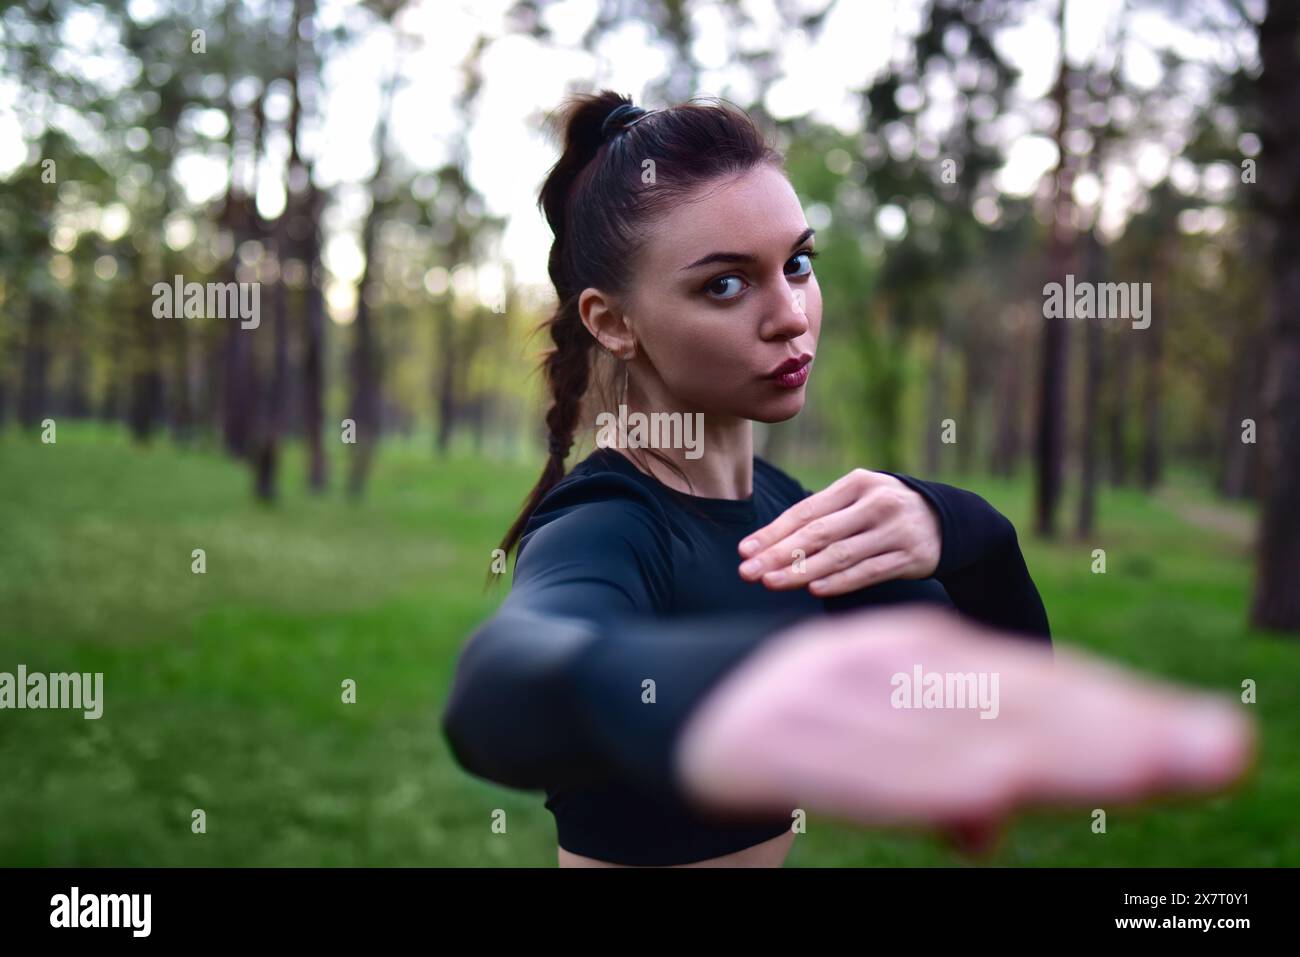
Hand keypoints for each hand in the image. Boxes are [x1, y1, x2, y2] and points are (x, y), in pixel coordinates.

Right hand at [673, 606, 1254, 854]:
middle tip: (1218, 752)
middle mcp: (884, 664)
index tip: (1212, 746)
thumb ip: (936, 769)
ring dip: (1053, 751)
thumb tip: (992, 824)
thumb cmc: (777, 717)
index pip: (1037, 686)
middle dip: (1122, 732)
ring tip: (1143, 770)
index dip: (1125, 714)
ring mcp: (832, 696)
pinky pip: (864, 769)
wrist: (649, 690)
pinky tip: (989, 793)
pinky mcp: (778, 738)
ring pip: (956, 731)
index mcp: (913, 654)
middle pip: (1019, 703)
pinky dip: (931, 781)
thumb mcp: (865, 737)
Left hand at [738, 468, 941, 596]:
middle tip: (748, 572)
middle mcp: (876, 504)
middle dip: (778, 554)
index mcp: (857, 484)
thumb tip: (767, 544)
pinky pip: (869, 572)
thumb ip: (821, 516)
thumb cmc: (883, 511)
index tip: (745, 551)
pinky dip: (840, 581)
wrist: (946, 520)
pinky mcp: (910, 556)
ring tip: (772, 583)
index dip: (773, 532)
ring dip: (801, 571)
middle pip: (818, 534)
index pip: (806, 511)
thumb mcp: (857, 499)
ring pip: (840, 555)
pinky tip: (814, 590)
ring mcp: (894, 530)